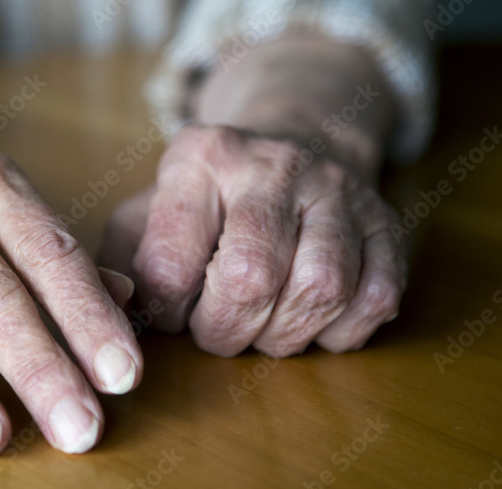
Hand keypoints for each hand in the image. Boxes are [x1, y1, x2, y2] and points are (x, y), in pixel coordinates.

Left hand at [100, 124, 404, 355]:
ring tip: (261, 328)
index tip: (172, 311)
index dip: (167, 312)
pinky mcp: (386, 224)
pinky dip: (339, 332)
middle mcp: (274, 165)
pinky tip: (310, 321)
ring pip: (321, 289)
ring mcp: (339, 191)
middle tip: (216, 333)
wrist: (297, 141)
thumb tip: (114, 306)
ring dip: (284, 335)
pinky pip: (375, 299)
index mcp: (200, 158)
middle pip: (251, 277)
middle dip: (225, 331)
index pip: (170, 264)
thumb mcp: (145, 213)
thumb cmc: (205, 201)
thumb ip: (118, 261)